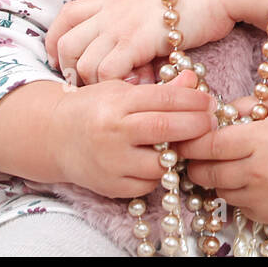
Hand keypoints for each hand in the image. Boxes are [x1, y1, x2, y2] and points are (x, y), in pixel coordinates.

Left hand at [44, 0, 238, 86]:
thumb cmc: (197, 0)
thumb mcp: (156, 9)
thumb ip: (140, 29)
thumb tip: (140, 61)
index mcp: (112, 0)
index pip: (65, 17)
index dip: (57, 43)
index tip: (70, 63)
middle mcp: (110, 12)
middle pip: (65, 44)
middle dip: (72, 70)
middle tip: (97, 85)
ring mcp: (120, 25)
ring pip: (82, 63)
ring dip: (98, 83)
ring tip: (124, 87)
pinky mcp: (135, 40)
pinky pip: (107, 72)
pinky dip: (118, 86)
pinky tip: (140, 84)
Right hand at [49, 70, 215, 197]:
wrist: (55, 137)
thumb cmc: (94, 108)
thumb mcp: (122, 90)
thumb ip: (159, 89)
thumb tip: (193, 79)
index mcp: (117, 103)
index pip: (164, 99)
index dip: (193, 100)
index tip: (209, 102)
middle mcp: (112, 133)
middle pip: (166, 129)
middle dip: (197, 126)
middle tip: (211, 122)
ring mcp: (111, 163)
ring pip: (161, 164)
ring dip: (179, 154)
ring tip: (186, 142)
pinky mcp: (111, 186)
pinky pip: (148, 184)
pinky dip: (160, 174)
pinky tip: (161, 160)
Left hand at [177, 98, 267, 224]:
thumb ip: (237, 108)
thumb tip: (204, 114)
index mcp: (261, 141)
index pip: (209, 145)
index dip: (189, 142)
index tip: (180, 138)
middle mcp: (260, 173)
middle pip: (206, 173)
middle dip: (196, 162)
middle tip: (196, 152)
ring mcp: (263, 198)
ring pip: (219, 190)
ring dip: (217, 177)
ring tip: (234, 161)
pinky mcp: (267, 215)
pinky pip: (236, 204)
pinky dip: (237, 192)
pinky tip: (252, 177)